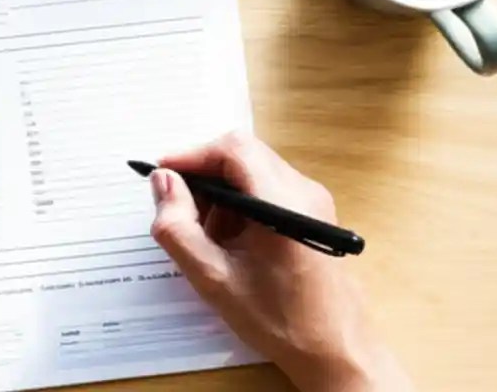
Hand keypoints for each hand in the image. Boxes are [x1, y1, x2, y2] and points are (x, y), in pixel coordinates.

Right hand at [148, 132, 410, 391]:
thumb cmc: (277, 319)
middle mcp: (304, 191)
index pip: (233, 149)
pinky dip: (240, 204)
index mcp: (283, 202)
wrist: (335, 348)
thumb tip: (163, 182)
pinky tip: (231, 242)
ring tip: (207, 236)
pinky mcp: (313, 213)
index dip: (192, 155)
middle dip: (204, 176)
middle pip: (243, 155)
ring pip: (253, 171)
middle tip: (180, 210)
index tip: (161, 176)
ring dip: (222, 193)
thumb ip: (178, 227)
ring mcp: (313, 200)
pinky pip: (268, 188)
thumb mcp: (213, 278)